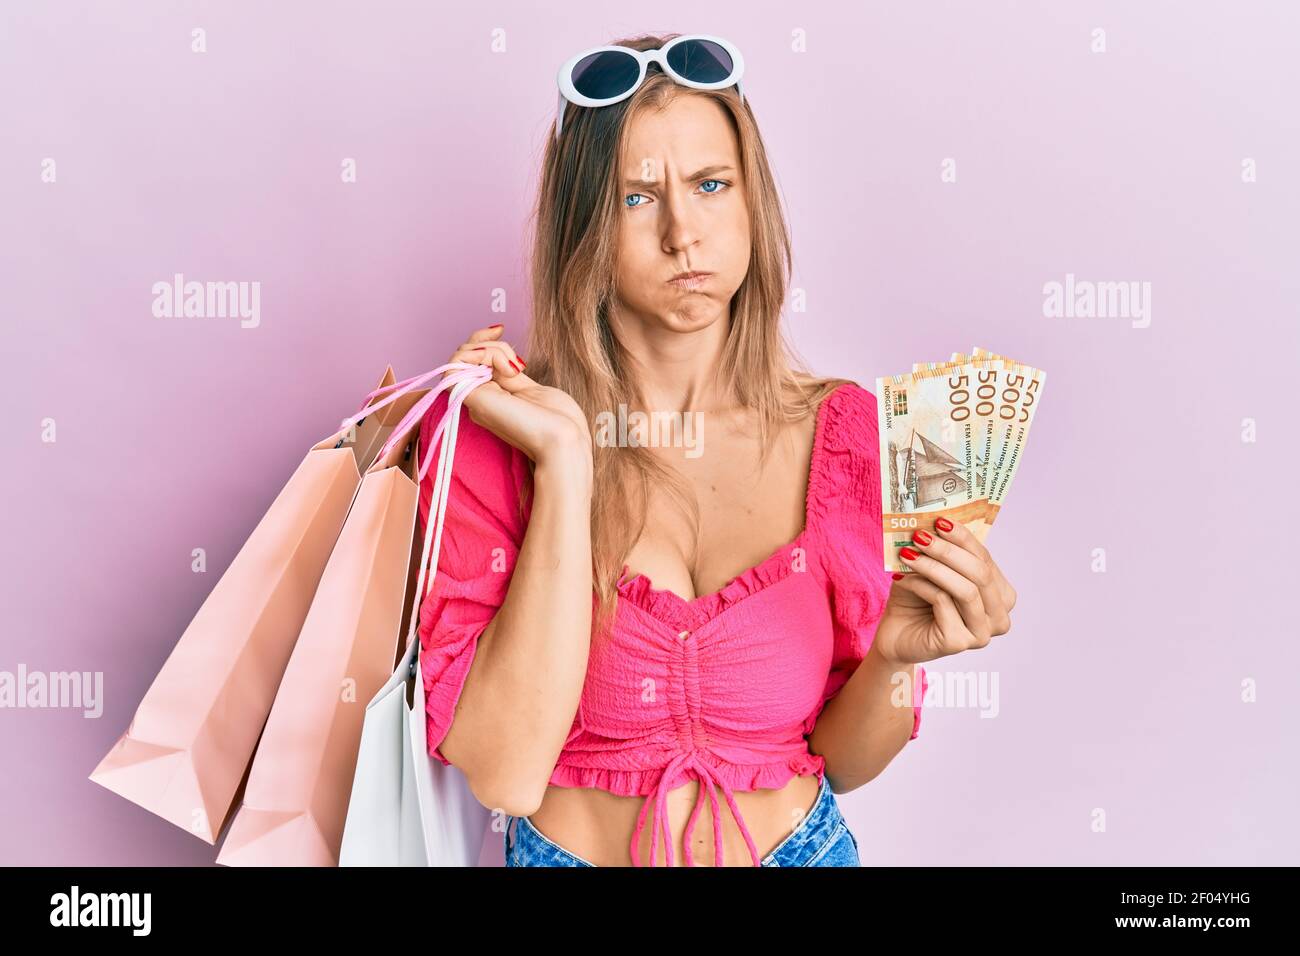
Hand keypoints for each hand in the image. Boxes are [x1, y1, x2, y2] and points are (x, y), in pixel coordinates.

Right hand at [446, 324, 589, 466]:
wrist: (563, 441)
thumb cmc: (558, 421)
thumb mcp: (530, 388)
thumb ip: (510, 374)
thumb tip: (499, 356)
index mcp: (494, 397)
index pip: (472, 362)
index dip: (481, 340)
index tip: (501, 329)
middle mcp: (480, 399)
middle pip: (464, 355)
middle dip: (488, 343)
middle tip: (517, 362)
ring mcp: (474, 399)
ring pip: (460, 356)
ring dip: (488, 349)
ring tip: (514, 367)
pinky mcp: (471, 399)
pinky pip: (456, 364)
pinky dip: (479, 354)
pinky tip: (505, 369)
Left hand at [870, 517, 1016, 666]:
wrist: (896, 634)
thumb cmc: (918, 600)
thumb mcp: (934, 570)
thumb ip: (946, 551)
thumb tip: (940, 522)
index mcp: (1001, 596)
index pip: (986, 560)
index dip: (964, 538)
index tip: (940, 521)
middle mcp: (999, 618)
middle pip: (980, 574)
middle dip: (948, 551)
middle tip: (920, 535)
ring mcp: (982, 634)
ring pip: (964, 590)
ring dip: (933, 566)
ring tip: (907, 553)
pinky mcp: (959, 643)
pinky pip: (942, 602)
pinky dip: (920, 585)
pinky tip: (901, 579)